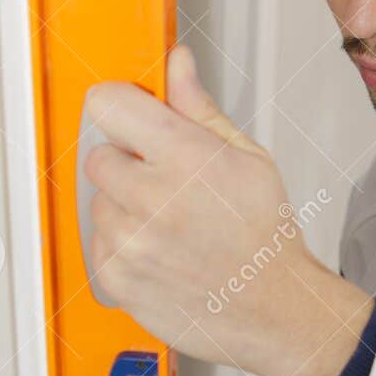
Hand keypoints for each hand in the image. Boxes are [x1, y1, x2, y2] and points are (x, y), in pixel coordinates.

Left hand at [83, 46, 373, 375]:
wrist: (277, 310)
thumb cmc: (267, 238)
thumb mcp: (248, 159)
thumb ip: (200, 109)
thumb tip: (177, 65)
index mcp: (185, 157)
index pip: (107, 103)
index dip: (121, 109)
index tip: (131, 120)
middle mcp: (152, 198)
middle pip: (99, 156)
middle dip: (128, 166)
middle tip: (167, 186)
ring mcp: (131, 241)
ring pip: (99, 204)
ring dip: (125, 210)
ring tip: (171, 227)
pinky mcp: (118, 278)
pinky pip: (98, 244)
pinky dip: (123, 248)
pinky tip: (162, 254)